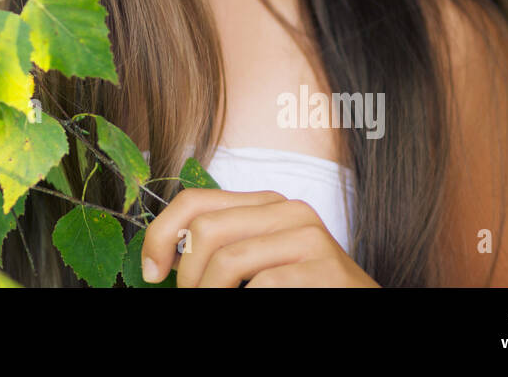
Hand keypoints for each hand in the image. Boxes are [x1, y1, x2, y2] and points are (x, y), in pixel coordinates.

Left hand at [139, 188, 380, 286]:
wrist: (357, 305)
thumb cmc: (300, 288)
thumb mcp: (256, 261)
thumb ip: (220, 249)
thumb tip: (161, 258)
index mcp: (264, 202)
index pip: (195, 200)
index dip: (161, 234)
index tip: (151, 271)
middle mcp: (287, 209)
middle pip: (206, 228)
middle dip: (186, 274)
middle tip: (189, 298)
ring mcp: (309, 236)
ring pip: (228, 260)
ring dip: (209, 294)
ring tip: (216, 308)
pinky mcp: (325, 267)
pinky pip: (264, 285)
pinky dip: (244, 303)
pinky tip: (251, 306)